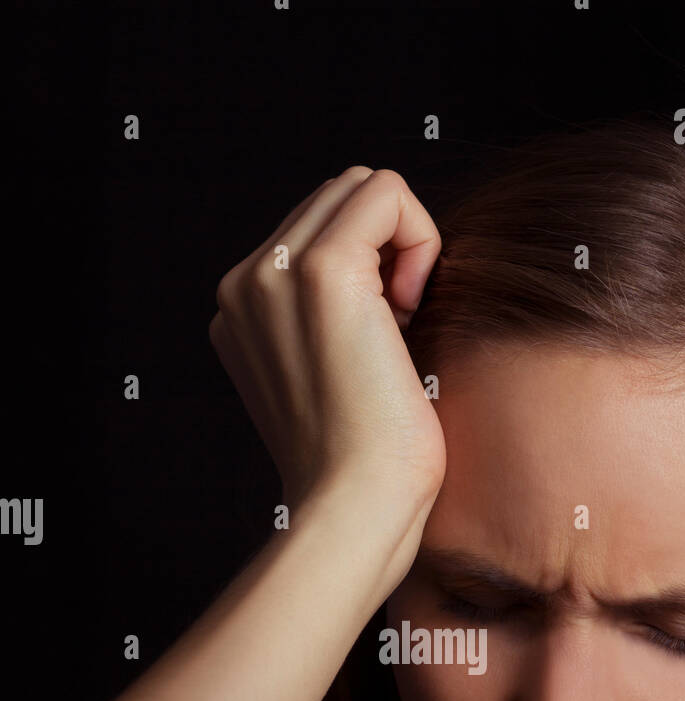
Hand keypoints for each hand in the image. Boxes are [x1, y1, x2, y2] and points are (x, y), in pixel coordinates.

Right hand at [208, 167, 445, 513]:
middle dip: (386, 246)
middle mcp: (244, 285)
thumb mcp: (338, 375)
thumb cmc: (367, 464)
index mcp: (242, 311)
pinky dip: (420, 239)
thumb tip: (393, 275)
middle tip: (403, 328)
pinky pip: (386, 193)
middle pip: (337, 196)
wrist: (357, 508)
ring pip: (359, 186)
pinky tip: (414, 307)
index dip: (372, 265)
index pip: (316, 226)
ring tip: (405, 320)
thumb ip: (338, 319)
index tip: (388, 336)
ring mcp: (275, 273)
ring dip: (403, 241)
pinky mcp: (322, 271)